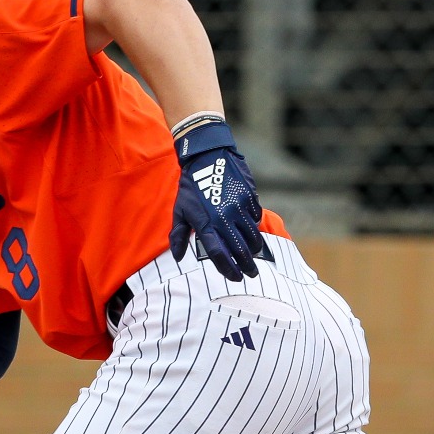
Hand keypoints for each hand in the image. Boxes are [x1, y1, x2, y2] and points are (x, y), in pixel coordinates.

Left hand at [170, 118, 264, 281]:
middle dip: (247, 265)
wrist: (207, 155)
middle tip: (251, 274)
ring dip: (254, 249)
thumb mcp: (180, 210)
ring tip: (255, 256)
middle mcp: (224, 218)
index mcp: (206, 223)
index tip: (235, 278)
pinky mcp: (249, 197)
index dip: (228, 269)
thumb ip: (178, 235)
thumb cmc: (191, 186)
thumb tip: (178, 257)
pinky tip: (253, 233)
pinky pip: (255, 218)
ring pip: (252, 236)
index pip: (219, 254)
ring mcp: (239, 207)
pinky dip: (255, 227)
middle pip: (240, 249)